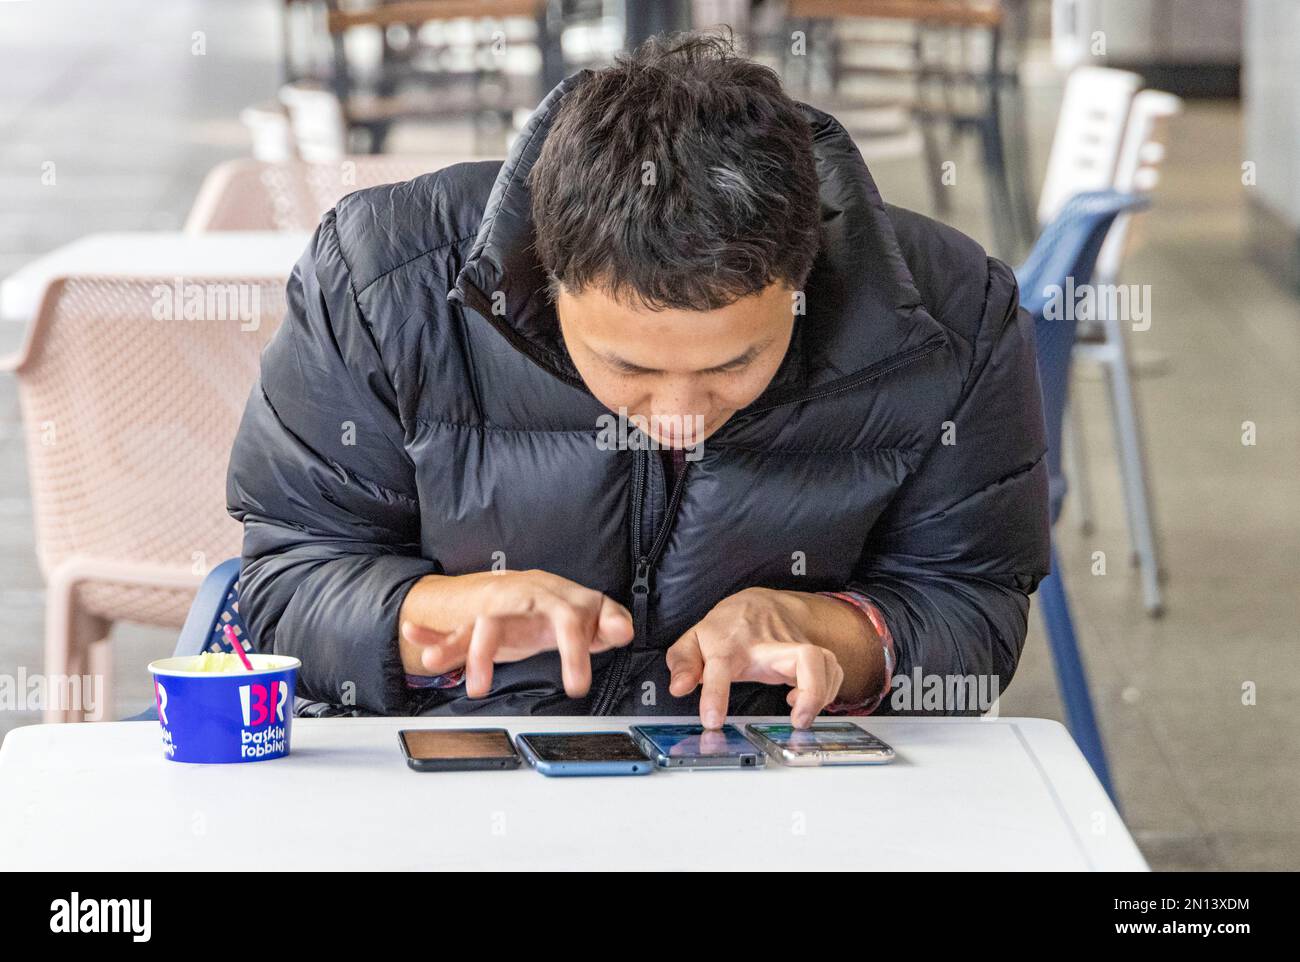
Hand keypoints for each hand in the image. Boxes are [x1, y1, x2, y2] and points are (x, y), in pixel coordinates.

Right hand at [399, 570, 633, 698]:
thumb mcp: (595, 613)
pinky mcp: (477, 625)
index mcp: (556, 599)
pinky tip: (413, 635)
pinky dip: (430, 631)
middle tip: (479, 688)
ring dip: (451, 644)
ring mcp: (497, 613)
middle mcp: (522, 602)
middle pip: (501, 619)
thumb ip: (611, 622)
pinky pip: (450, 628)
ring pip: (470, 626)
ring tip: (434, 662)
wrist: (535, 587)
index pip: (566, 621)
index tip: (577, 686)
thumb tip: (623, 630)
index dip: (574, 652)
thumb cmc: (565, 606)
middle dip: (484, 651)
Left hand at [666, 587, 880, 728]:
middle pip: (803, 657)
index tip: (713, 721)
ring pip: (825, 661)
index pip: (721, 666)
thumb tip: (678, 688)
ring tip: (801, 715)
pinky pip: (833, 669)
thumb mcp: (695, 641)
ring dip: (822, 693)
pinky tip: (805, 700)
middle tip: (799, 720)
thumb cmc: (727, 627)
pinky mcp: (811, 651)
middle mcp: (767, 645)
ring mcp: (793, 646)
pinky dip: (828, 690)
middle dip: (811, 690)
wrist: (759, 603)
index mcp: (730, 645)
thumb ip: (683, 663)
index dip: (715, 694)